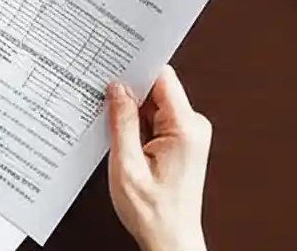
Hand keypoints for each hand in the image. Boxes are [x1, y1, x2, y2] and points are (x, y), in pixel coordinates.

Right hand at [106, 66, 210, 250]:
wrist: (171, 240)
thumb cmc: (154, 213)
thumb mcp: (127, 166)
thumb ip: (122, 122)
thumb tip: (117, 87)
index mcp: (186, 127)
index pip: (162, 77)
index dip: (137, 68)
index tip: (115, 63)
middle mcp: (193, 126)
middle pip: (158, 89)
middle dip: (130, 92)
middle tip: (103, 99)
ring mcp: (190, 133)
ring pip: (155, 104)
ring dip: (132, 111)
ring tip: (112, 126)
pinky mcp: (182, 141)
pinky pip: (157, 119)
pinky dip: (138, 124)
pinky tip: (123, 138)